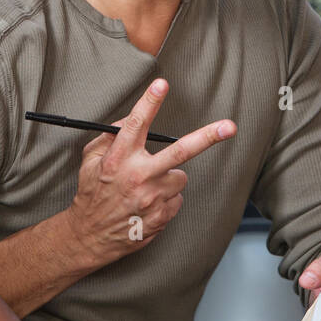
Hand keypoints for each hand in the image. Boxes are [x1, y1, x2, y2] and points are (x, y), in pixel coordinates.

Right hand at [66, 78, 234, 267]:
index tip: (162, 84)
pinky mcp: (161, 216)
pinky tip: (147, 203)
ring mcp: (152, 199)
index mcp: (118, 159)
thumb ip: (109, 136)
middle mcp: (138, 177)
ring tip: (146, 187)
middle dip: (207, 137)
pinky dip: (166, 198)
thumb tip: (133, 117)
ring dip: (168, 178)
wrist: (90, 236)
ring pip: (180, 177)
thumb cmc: (91, 193)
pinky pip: (177, 198)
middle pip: (180, 152)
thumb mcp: (90, 159)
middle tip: (229, 127)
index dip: (150, 102)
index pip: (136, 125)